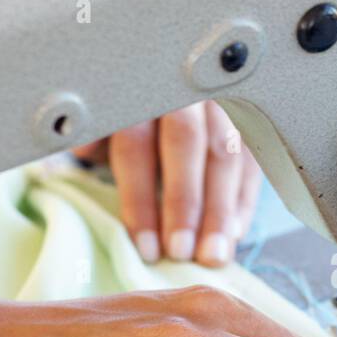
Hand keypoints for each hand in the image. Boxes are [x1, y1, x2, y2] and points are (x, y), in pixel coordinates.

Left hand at [73, 103, 261, 265]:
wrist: (164, 83)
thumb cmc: (132, 116)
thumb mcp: (108, 121)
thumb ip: (97, 138)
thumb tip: (85, 152)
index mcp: (136, 94)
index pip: (135, 146)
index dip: (141, 200)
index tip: (147, 247)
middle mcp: (180, 91)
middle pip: (185, 144)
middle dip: (186, 203)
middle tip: (183, 252)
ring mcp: (219, 100)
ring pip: (226, 152)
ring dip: (221, 209)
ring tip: (214, 254)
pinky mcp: (247, 118)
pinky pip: (251, 158)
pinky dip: (244, 198)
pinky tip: (234, 232)